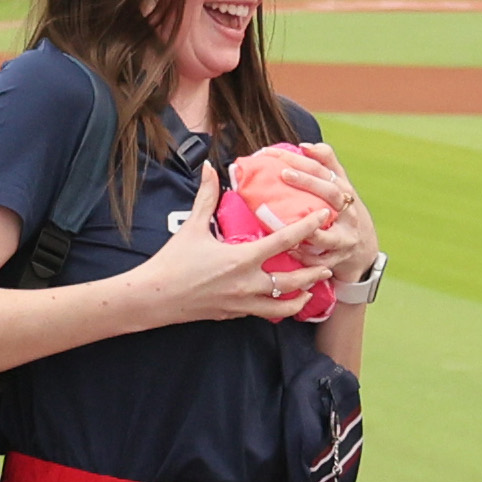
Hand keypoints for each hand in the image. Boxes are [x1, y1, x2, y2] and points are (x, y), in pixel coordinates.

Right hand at [141, 164, 333, 322]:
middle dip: (314, 274)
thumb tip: (208, 167)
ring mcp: (241, 303)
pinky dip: (276, 308)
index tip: (323, 217)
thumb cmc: (172, 261)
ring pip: (282, 307)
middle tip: (328, 265)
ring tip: (311, 291)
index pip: (284, 241)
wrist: (153, 298)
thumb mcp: (191, 227)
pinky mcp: (233, 314)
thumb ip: (206, 196)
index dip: (307, 227)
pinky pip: (262, 313)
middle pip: (293, 281)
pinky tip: (280, 302)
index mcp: (241, 258)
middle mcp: (247, 284)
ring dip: (299, 298)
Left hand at [272, 143, 379, 283]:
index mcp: (345, 192)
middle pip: (331, 194)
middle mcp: (348, 212)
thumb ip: (326, 164)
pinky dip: (306, 258)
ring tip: (282, 219)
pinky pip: (320, 261)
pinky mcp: (338, 260)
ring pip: (328, 234)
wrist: (363, 250)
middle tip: (284, 174)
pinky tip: (290, 250)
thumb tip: (305, 145)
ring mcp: (345, 237)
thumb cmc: (343, 213)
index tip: (277, 154)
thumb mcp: (341, 188)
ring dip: (306, 228)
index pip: (324, 171)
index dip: (302, 161)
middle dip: (308, 182)